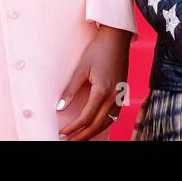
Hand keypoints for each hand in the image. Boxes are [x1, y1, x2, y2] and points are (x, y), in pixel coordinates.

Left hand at [57, 25, 130, 139]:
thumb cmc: (98, 50)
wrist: (117, 38)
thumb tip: (59, 108)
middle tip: (68, 142)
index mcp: (102, 91)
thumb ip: (70, 90)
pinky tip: (95, 126)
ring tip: (79, 137)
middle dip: (82, 136)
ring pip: (107, 123)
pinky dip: (103, 124)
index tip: (61, 132)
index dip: (73, 128)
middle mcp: (114, 97)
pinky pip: (114, 116)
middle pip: (97, 125)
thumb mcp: (81, 68)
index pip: (86, 118)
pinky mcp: (123, 94)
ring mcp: (120, 97)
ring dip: (92, 133)